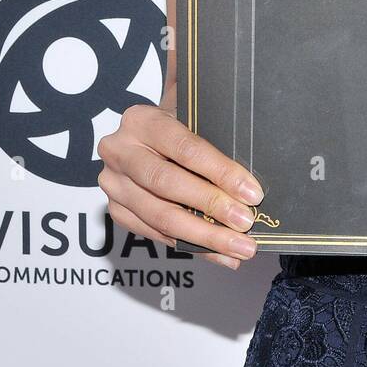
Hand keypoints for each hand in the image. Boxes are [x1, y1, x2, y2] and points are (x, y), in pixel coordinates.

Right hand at [97, 104, 263, 268]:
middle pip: (169, 184)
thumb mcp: (192, 112)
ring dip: (205, 236)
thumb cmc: (180, 124)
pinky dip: (193, 247)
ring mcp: (115, 184)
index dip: (220, 172)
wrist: (147, 136)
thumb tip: (250, 157)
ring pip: (161, 217)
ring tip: (239, 247)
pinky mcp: (118, 211)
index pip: (185, 149)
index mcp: (141, 120)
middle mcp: (120, 152)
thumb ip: (214, 124)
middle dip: (212, 206)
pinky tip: (221, 254)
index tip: (251, 192)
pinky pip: (157, 234)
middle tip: (246, 223)